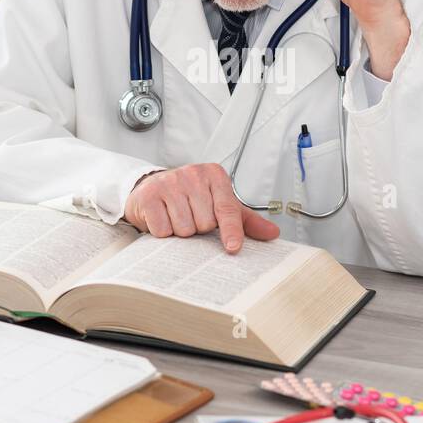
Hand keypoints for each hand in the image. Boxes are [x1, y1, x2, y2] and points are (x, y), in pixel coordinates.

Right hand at [123, 164, 279, 252]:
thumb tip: (272, 233)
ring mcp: (170, 183)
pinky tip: (162, 219)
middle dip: (199, 229)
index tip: (233, 248)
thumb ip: (245, 220)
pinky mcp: (150, 196)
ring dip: (181, 232)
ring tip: (176, 218)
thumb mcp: (219, 205)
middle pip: (205, 223)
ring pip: (184, 229)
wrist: (152, 189)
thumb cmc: (190, 199)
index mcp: (214, 175)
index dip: (231, 231)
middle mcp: (193, 175)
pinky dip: (163, 232)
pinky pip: (164, 229)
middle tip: (191, 218)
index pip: (227, 209)